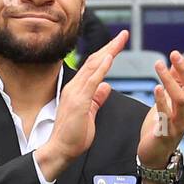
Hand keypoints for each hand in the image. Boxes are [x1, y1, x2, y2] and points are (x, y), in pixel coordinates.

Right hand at [35, 28, 129, 181]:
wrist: (59, 150)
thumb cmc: (73, 136)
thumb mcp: (89, 113)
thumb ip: (97, 99)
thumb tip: (106, 86)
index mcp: (78, 89)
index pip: (94, 66)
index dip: (107, 53)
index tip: (118, 43)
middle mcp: (75, 87)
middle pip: (94, 61)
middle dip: (110, 46)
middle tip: (124, 34)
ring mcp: (75, 93)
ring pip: (93, 66)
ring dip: (108, 51)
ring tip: (120, 40)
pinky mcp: (78, 101)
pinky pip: (91, 81)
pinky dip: (101, 68)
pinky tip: (110, 58)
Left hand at [136, 49, 183, 181]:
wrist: (154, 156)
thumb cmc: (161, 127)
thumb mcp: (168, 103)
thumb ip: (173, 85)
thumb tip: (175, 63)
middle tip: (174, 54)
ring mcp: (178, 125)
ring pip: (181, 100)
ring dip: (170, 80)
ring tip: (159, 65)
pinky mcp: (166, 134)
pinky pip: (166, 116)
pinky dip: (161, 101)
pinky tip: (156, 88)